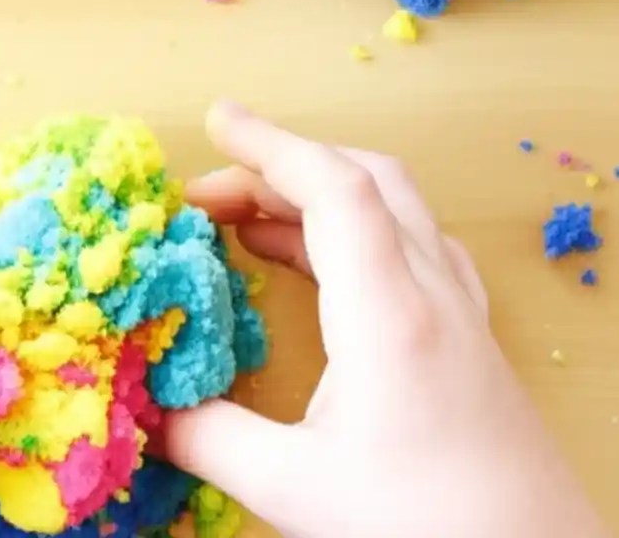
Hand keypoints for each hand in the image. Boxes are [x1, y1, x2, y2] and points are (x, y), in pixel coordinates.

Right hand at [163, 101, 607, 537]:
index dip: (269, 144)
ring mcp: (460, 312)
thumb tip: (149, 412)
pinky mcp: (469, 338)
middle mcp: (432, 293)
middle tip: (210, 195)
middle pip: (364, 182)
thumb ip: (210, 439)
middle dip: (281, 167)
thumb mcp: (295, 486)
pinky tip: (326, 266)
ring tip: (247, 223)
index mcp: (388, 312)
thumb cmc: (426, 524)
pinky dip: (356, 232)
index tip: (217, 120)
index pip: (332, 187)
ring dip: (318, 198)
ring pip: (392, 211)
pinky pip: (411, 248)